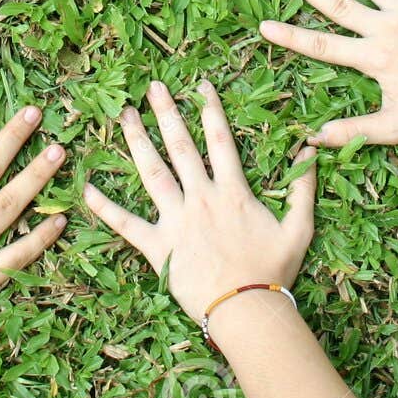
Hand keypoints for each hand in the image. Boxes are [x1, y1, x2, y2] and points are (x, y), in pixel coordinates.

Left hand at [83, 80, 316, 322]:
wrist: (247, 310)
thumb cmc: (274, 272)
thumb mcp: (299, 228)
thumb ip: (304, 189)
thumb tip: (311, 152)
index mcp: (232, 192)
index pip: (220, 140)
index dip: (210, 109)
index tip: (199, 86)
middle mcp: (200, 198)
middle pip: (180, 146)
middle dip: (165, 113)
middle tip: (151, 88)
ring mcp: (176, 220)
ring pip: (151, 172)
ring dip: (136, 141)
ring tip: (122, 116)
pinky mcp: (157, 247)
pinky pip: (125, 224)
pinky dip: (104, 207)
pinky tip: (86, 188)